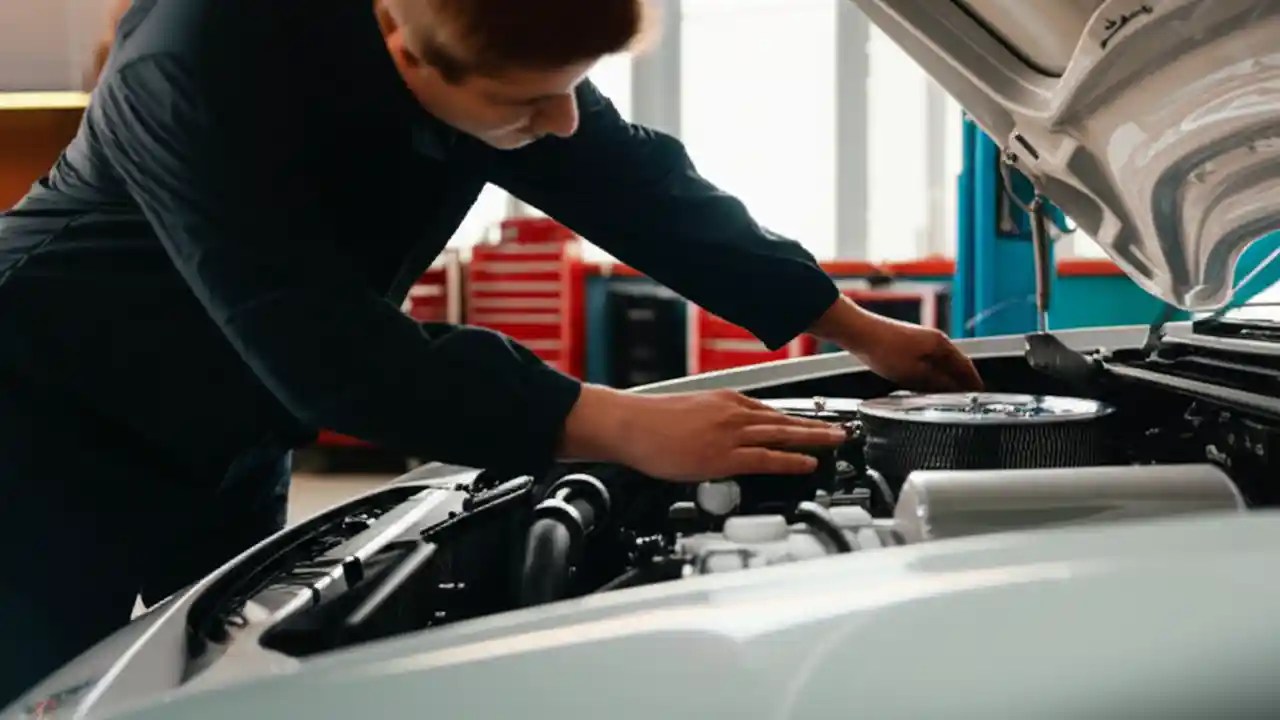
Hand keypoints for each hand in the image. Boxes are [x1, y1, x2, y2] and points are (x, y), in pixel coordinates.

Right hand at [559, 386, 846, 482]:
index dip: (794, 419)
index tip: (811, 423)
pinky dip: (791, 459)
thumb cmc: (649, 421)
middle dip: (816, 425)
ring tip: (837, 442)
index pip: (768, 410)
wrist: (630, 424)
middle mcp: (733, 412)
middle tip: (841, 429)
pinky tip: (808, 462)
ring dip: (814, 438)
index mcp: (725, 400)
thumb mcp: (689, 413)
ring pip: (783, 434)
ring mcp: (731, 433)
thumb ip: (711, 423)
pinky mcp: (724, 455)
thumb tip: (717, 439)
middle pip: (784, 419)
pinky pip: (766, 457)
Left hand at [810, 296, 982, 391]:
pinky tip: (926, 385)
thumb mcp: (914, 374)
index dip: (974, 383)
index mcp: (941, 344)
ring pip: (940, 363)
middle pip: (955, 364)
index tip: (979, 395)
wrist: (859, 333)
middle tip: (965, 399)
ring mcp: (921, 340)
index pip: (966, 366)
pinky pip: (928, 362)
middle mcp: (934, 340)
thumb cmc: (884, 349)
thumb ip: (936, 383)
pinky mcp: (909, 344)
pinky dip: (932, 374)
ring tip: (948, 396)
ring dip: (946, 379)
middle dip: (961, 382)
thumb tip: (952, 390)